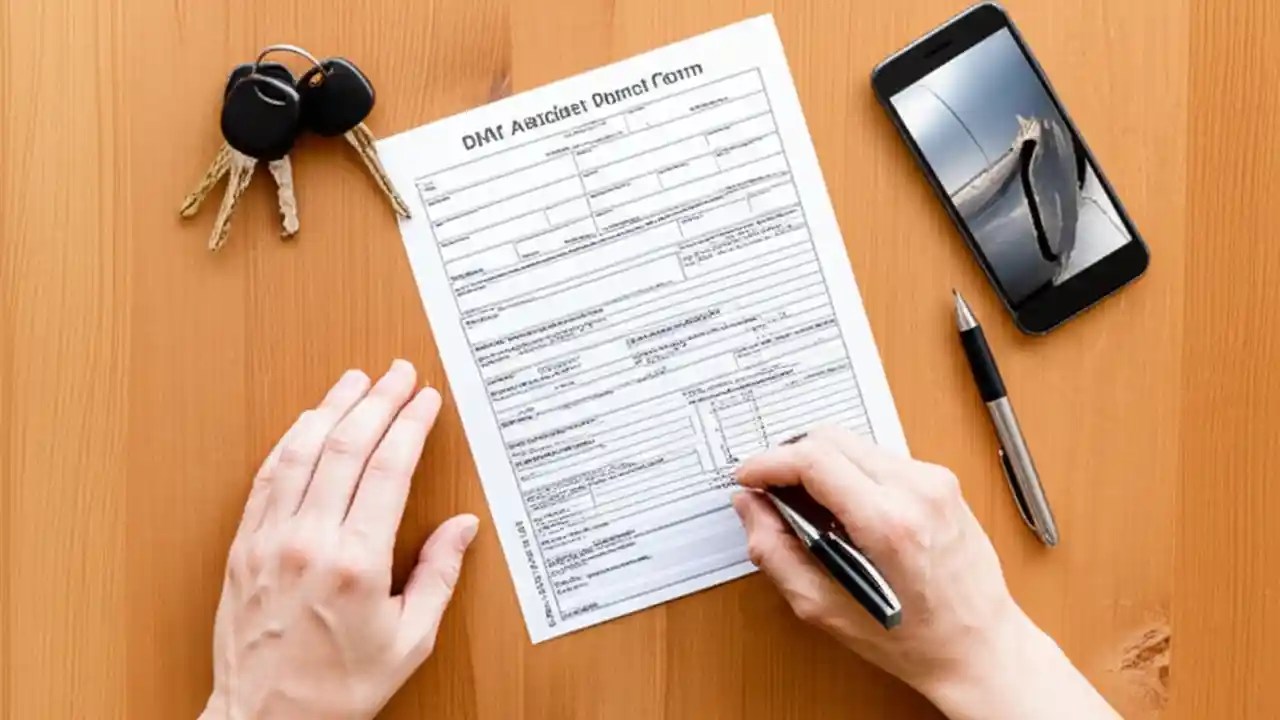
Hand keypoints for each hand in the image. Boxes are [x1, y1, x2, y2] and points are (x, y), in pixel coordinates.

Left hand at [202, 361, 478, 719]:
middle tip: (398, 373)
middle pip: (345, 448)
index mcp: (356, 564)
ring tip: (355, 381)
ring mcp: (270, 541)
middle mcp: (309, 542)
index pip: (387, 470)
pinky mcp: (244, 547)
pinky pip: (267, 478)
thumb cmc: (340, 689)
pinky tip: (308, 423)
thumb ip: (438, 576)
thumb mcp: (410, 641)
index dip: (410, 425)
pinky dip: (290, 442)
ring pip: (300, 452)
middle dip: (377, 402)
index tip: (426, 399)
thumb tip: (463, 527)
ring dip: (330, 409)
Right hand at [732, 426, 1117, 719]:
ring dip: (820, 465)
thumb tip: (750, 507)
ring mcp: (934, 480)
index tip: (748, 477)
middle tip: (770, 491)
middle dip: (789, 458)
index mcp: (889, 523)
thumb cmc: (914, 640)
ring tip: (808, 507)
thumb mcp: (825, 608)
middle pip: (830, 438)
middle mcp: (917, 490)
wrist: (979, 646)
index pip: (813, 459)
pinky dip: (850, 473)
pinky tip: (844, 509)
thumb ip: (775, 552)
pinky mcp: (942, 480)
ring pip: (853, 443)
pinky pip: (878, 458)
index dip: (768, 463)